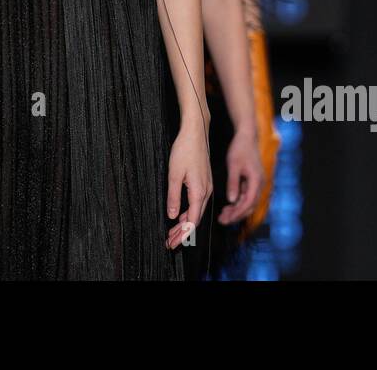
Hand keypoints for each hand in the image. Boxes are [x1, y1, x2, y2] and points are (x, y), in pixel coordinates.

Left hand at [166, 123, 211, 249]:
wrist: (196, 132)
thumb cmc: (184, 150)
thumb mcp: (174, 174)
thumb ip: (173, 196)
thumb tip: (173, 216)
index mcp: (200, 192)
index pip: (191, 222)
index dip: (182, 235)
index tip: (171, 244)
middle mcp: (206, 192)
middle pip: (195, 219)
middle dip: (182, 233)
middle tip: (169, 243)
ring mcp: (207, 187)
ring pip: (197, 211)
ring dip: (185, 223)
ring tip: (171, 232)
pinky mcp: (205, 181)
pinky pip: (198, 203)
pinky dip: (188, 212)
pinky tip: (179, 215)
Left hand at [216, 126, 260, 224]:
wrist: (247, 136)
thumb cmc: (240, 148)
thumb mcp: (234, 165)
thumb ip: (233, 183)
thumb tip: (231, 200)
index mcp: (256, 180)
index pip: (248, 203)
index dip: (238, 213)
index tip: (227, 218)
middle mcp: (259, 183)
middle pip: (250, 206)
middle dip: (237, 215)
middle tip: (223, 220)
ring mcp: (257, 183)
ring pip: (249, 202)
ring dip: (237, 210)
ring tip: (224, 215)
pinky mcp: (253, 181)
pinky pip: (247, 196)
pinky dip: (238, 202)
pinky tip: (229, 205)